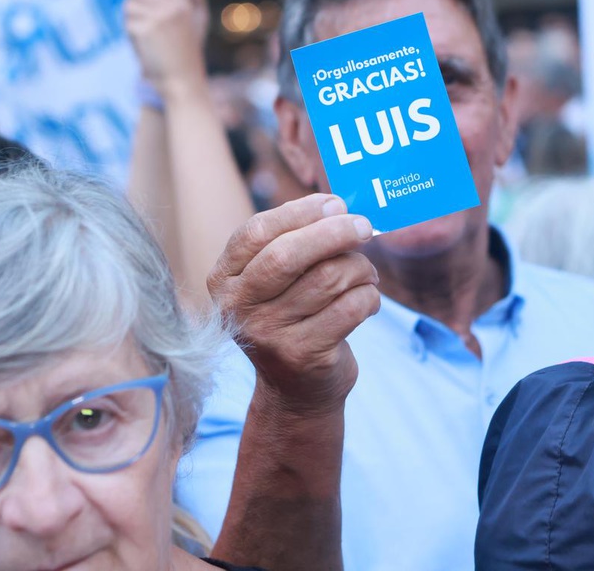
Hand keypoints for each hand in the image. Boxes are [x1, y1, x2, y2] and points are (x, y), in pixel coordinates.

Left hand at [122, 0, 209, 93]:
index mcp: (183, 2)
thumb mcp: (196, 26)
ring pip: (131, 1)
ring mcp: (156, 15)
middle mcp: (171, 4)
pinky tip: (144, 42)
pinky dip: (131, 28)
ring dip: (133, 14)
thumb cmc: (186, 53)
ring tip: (148, 33)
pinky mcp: (142, 27)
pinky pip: (127, 17)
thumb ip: (193, 3)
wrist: (181, 81)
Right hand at [208, 193, 380, 415]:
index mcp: (224, 279)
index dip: (300, 212)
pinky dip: (369, 296)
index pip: (256, 232)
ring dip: (360, 268)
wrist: (295, 391)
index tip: (335, 203)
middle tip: (363, 226)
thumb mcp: (274, 281)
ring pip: (328, 278)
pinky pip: (351, 307)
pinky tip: (367, 300)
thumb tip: (336, 205)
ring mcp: (268, 334)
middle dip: (335, 232)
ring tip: (366, 273)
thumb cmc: (291, 317)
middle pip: (289, 254)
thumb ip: (293, 241)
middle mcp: (238, 308)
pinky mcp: (303, 355)